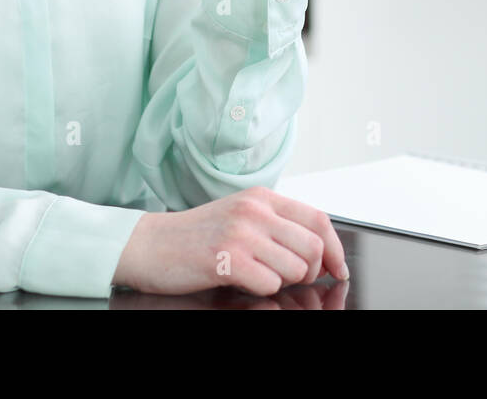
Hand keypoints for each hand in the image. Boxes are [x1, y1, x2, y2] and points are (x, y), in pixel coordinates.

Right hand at [111, 186, 348, 296]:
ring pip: (294, 267)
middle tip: (291, 278)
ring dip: (284, 281)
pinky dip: (262, 289)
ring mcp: (241, 233)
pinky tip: (243, 281)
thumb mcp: (240, 215)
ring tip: (260, 276)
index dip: (334, 248)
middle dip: (310, 271)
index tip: (337, 268)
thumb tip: (319, 250)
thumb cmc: (195, 235)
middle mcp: (255, 211)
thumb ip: (276, 225)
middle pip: (312, 246)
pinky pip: (269, 283)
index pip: (318, 219)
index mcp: (262, 197)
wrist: (149, 244)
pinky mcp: (227, 258)